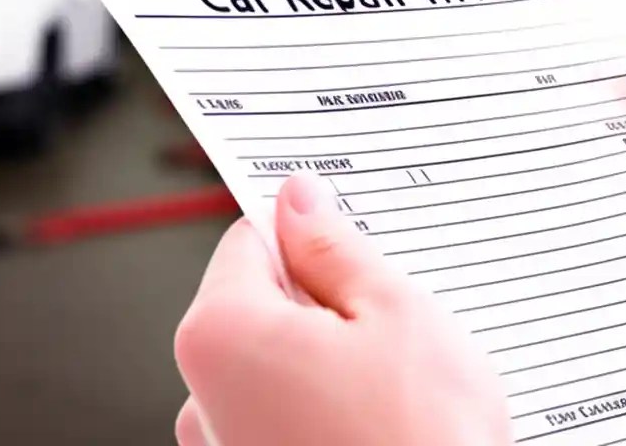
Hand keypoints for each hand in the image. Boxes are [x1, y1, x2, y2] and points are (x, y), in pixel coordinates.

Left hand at [173, 172, 512, 445]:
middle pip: (260, 305)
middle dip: (324, 301)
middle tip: (392, 317)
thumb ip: (335, 249)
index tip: (350, 233)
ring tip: (396, 380)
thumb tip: (301, 202)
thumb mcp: (393, 312)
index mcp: (222, 335)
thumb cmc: (422, 436)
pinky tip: (378, 417)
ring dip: (329, 358)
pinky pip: (281, 415)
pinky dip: (324, 404)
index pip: (248, 240)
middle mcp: (202, 397)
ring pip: (276, 365)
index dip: (307, 230)